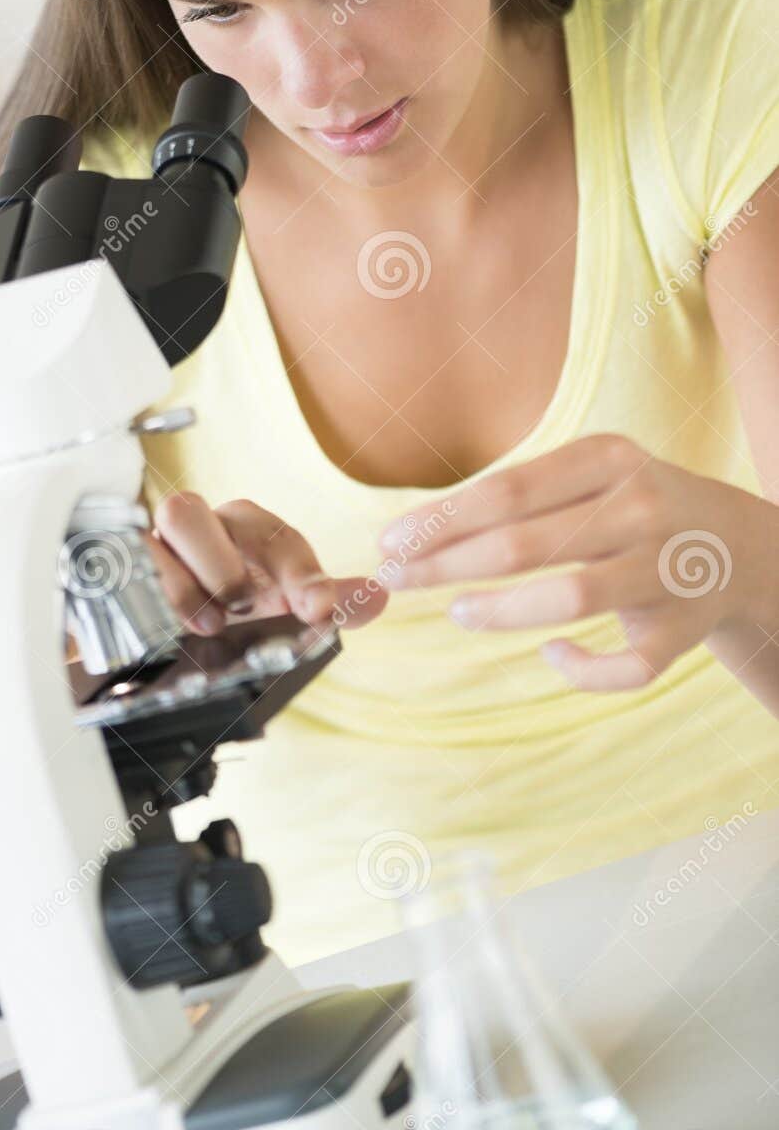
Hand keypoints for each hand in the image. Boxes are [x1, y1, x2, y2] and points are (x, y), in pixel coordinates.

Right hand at [149, 491, 388, 635]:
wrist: (175, 626)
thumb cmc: (233, 603)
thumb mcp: (281, 606)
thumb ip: (329, 601)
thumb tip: (379, 596)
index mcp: (244, 528)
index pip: (274, 537)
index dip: (301, 574)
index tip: (320, 611)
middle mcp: (197, 525)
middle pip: (196, 511)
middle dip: (223, 563)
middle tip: (244, 607)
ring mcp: (155, 543)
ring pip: (162, 527)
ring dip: (184, 580)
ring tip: (210, 623)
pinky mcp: (121, 566)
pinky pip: (126, 561)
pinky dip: (149, 591)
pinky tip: (167, 626)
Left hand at [377, 433, 776, 690]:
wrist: (739, 543)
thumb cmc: (630, 506)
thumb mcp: (588, 474)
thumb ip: (518, 496)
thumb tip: (415, 533)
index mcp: (610, 459)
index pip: (507, 491)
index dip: (441, 521)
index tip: (390, 542)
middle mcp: (642, 507)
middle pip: (525, 544)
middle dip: (446, 565)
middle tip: (395, 580)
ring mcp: (667, 569)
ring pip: (572, 598)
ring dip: (501, 612)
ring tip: (458, 612)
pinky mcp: (685, 629)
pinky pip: (628, 666)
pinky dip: (582, 671)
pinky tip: (552, 655)